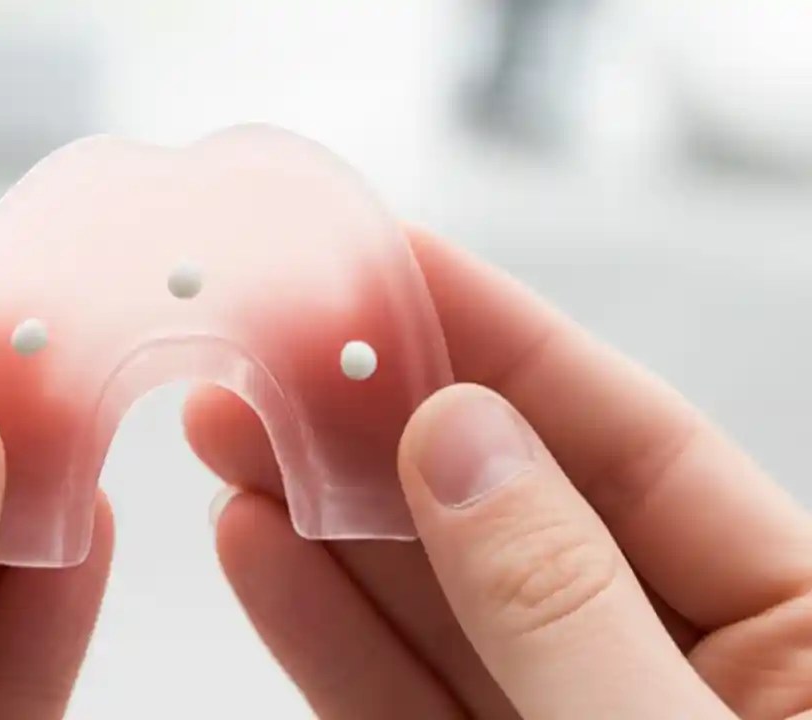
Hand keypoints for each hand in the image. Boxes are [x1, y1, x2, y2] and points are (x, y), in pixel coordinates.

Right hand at [185, 230, 811, 718]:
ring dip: (324, 514)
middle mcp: (682, 671)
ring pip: (437, 603)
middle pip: (512, 510)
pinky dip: (323, 628)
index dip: (508, 342)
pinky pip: (399, 696)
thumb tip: (458, 442)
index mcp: (796, 636)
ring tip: (229, 427)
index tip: (393, 260)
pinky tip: (258, 545)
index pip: (640, 447)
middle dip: (380, 423)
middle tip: (269, 343)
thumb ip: (561, 600)